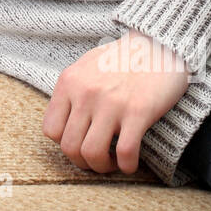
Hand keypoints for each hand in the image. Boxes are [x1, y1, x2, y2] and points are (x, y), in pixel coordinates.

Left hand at [41, 29, 191, 174]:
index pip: (51, 129)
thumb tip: (64, 117)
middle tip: (98, 160)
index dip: (65, 144)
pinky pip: (125, 153)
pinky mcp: (138, 112)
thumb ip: (73, 89)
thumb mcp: (87, 64)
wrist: (159, 43)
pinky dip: (127, 166)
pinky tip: (131, 163)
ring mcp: (110, 103)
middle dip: (83, 162)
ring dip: (102, 167)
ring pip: (92, 154)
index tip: (80, 144)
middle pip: (70, 147)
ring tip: (112, 163)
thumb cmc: (124, 57)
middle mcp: (86, 93)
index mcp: (69, 82)